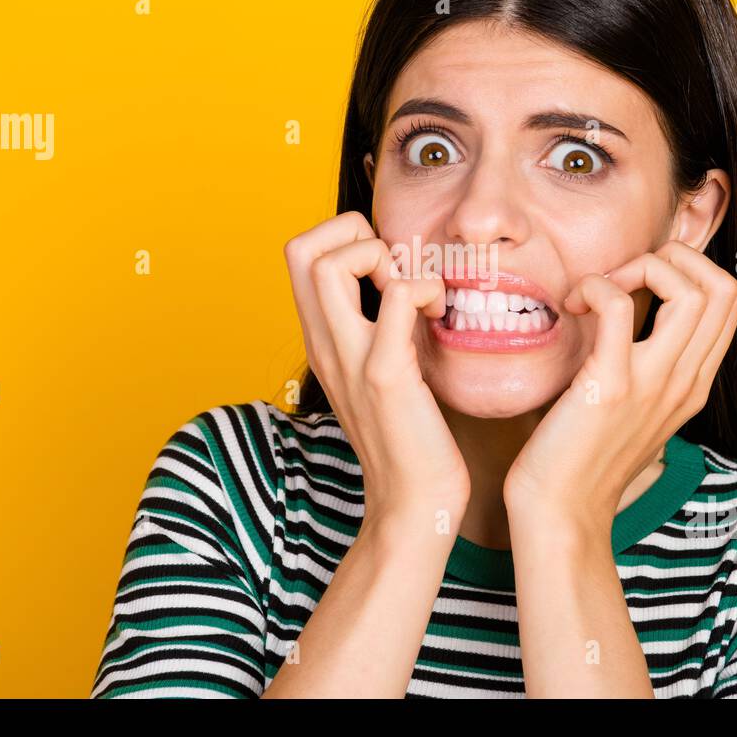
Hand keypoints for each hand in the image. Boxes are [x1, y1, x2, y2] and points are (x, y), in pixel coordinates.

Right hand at [283, 211, 470, 524]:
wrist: (413, 504)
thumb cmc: (410, 437)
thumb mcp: (381, 369)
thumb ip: (378, 326)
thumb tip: (401, 282)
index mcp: (321, 339)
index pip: (299, 253)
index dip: (343, 238)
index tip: (386, 268)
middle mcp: (324, 344)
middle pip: (299, 247)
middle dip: (354, 232)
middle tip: (394, 270)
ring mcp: (349, 357)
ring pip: (331, 262)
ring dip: (382, 256)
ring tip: (414, 293)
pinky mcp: (385, 374)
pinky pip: (396, 295)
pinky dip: (423, 286)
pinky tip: (438, 315)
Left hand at [502, 240, 736, 531]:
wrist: (561, 514)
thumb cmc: (580, 459)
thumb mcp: (631, 407)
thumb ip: (642, 367)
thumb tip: (621, 317)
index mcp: (693, 385)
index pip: (728, 303)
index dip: (688, 271)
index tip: (637, 284)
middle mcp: (685, 382)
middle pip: (724, 288)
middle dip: (673, 259)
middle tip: (622, 280)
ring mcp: (654, 384)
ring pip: (693, 289)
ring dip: (642, 266)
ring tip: (600, 290)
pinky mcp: (611, 385)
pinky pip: (617, 306)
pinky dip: (595, 286)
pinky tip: (572, 305)